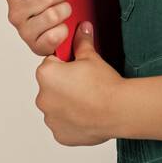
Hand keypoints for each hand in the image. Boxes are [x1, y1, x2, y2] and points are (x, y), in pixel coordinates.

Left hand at [34, 21, 124, 145]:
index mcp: (45, 74)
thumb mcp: (92, 57)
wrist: (119, 110)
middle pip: (51, 87)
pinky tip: (87, 116)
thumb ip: (82, 42)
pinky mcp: (59, 135)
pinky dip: (71, 121)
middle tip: (86, 85)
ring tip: (88, 102)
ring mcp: (50, 119)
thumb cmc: (104, 84)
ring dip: (67, 104)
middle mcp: (42, 97)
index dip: (66, 65)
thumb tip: (82, 27)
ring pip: (56, 107)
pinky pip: (62, 125)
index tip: (79, 70)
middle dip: (64, 85)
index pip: (50, 64)